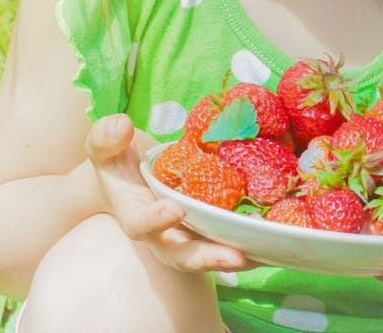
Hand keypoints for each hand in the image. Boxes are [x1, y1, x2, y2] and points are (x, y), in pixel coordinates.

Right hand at [85, 113, 251, 272]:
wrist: (131, 176)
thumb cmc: (118, 160)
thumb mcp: (105, 145)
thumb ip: (106, 136)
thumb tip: (121, 125)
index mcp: (133, 213)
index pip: (140, 224)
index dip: (155, 221)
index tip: (174, 209)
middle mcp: (162, 233)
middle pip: (181, 255)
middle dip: (207, 257)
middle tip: (235, 256)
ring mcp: (187, 234)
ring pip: (209, 253)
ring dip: (236, 255)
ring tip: (265, 253)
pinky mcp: (207, 227)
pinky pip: (226, 239)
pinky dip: (250, 242)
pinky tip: (277, 238)